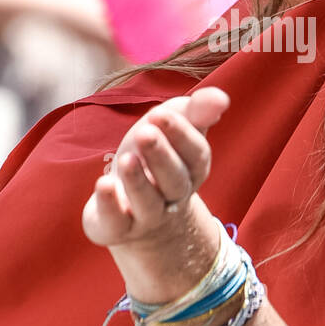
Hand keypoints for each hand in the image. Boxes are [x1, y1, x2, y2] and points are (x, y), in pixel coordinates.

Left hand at [81, 87, 229, 251]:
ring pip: (148, 203)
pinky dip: (109, 205)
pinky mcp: (117, 228)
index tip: (159, 114)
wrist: (135, 210)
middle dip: (161, 156)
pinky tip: (103, 183)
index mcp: (192, 170)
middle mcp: (173, 196)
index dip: (180, 134)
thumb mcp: (173, 127)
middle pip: (174, 180)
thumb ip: (196, 111)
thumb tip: (221, 97)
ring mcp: (146, 216)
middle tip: (144, 132)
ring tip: (126, 158)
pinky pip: (116, 222)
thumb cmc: (156, 158)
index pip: (195, 154)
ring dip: (137, 181)